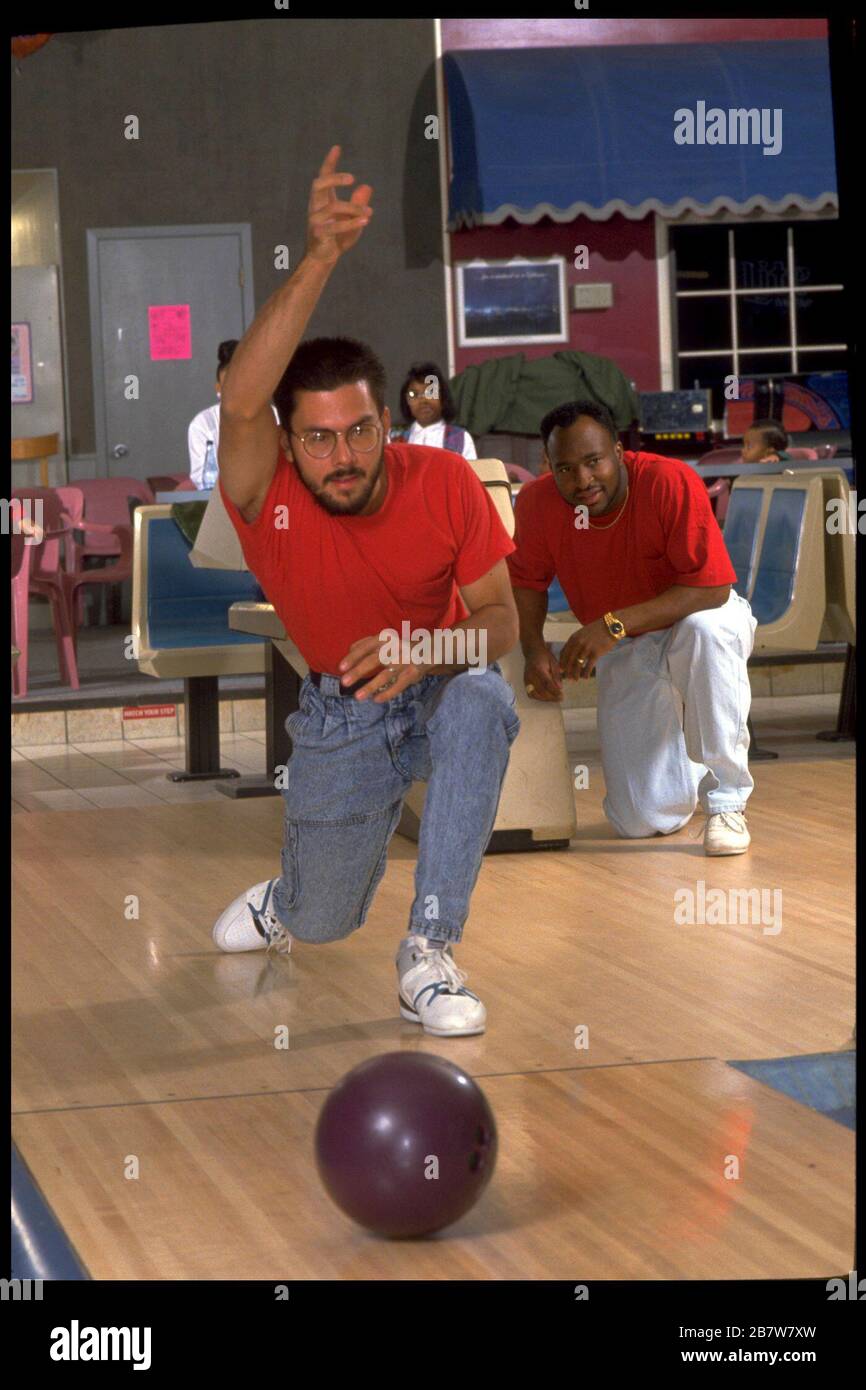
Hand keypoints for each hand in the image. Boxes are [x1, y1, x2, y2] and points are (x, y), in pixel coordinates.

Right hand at [306, 145, 372, 265]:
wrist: (325, 258)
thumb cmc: (338, 236)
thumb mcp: (352, 218)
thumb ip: (358, 203)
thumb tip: (367, 187)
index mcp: (322, 199)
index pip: (323, 176)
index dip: (329, 162)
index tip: (337, 148)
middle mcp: (316, 206)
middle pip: (319, 184)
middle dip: (334, 178)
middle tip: (352, 178)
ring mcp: (315, 219)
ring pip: (333, 207)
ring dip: (354, 208)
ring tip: (370, 211)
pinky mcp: (318, 234)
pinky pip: (335, 226)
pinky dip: (351, 223)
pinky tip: (366, 220)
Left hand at [338, 634, 423, 702]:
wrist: (430, 649)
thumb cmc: (400, 647)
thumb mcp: (385, 640)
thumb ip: (367, 643)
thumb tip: (349, 649)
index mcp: (386, 638)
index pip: (366, 646)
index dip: (353, 657)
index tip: (341, 668)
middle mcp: (395, 647)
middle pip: (374, 659)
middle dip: (358, 671)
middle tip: (344, 682)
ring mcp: (405, 660)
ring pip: (385, 675)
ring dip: (370, 686)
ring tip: (358, 697)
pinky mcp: (413, 673)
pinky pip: (399, 685)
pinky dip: (387, 693)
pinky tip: (376, 700)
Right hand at [523, 644, 562, 700]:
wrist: (533, 652)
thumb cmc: (544, 656)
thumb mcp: (554, 662)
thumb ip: (556, 675)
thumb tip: (559, 688)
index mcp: (538, 669)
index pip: (547, 683)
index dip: (554, 691)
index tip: (562, 695)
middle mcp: (531, 675)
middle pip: (540, 690)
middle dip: (551, 697)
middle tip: (560, 698)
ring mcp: (526, 680)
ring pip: (535, 694)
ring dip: (545, 699)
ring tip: (554, 698)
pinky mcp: (525, 683)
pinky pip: (530, 694)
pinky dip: (539, 697)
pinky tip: (546, 697)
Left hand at [559, 620, 616, 679]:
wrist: (611, 626)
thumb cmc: (597, 630)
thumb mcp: (582, 633)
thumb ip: (576, 641)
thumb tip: (570, 653)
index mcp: (573, 638)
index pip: (563, 653)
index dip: (562, 663)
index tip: (562, 669)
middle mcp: (578, 643)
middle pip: (569, 660)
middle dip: (567, 671)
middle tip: (568, 678)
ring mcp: (587, 648)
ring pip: (577, 665)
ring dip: (575, 674)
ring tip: (575, 679)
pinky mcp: (596, 653)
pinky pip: (588, 666)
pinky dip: (585, 673)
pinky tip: (585, 677)